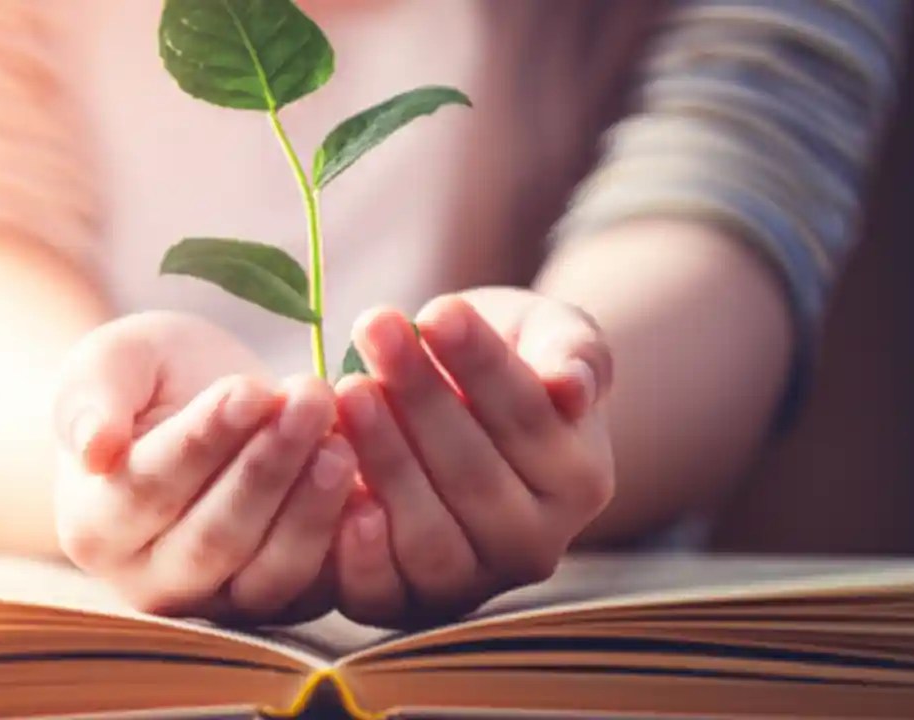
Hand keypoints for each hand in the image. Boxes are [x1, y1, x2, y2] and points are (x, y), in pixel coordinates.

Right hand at [53, 311, 355, 622]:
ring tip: (342, 442)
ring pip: (270, 573)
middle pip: (214, 539)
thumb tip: (95, 448)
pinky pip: (317, 586)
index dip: (202, 442)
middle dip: (269, 468)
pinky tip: (372, 494)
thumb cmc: (146, 381)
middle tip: (312, 400)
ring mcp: (221, 600)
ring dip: (312, 507)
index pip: (148, 490)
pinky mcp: (283, 598)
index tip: (249, 391)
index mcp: (94, 526)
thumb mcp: (111, 364)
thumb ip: (91, 397)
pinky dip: (348, 545)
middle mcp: (152, 580)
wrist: (196, 406)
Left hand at [332, 289, 613, 626]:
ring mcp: (470, 583)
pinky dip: (356, 551)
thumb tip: (572, 387)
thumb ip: (573, 351)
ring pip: (429, 537)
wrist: (456, 417)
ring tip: (348, 389)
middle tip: (376, 330)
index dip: (480, 364)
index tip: (439, 309)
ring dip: (385, 461)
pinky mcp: (406, 604)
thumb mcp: (547, 336)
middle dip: (421, 398)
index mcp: (580, 481)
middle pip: (474, 477)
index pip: (527, 417)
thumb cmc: (505, 361)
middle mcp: (534, 546)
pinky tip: (333, 486)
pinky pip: (381, 591)